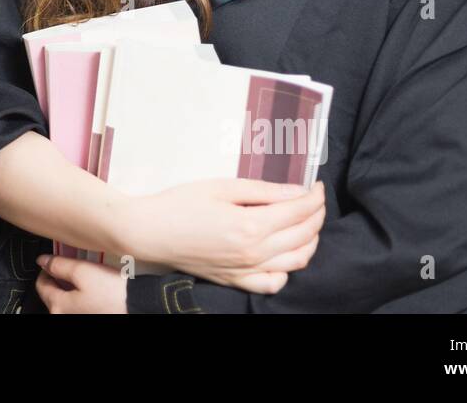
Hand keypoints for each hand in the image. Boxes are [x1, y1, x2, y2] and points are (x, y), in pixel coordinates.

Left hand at [34, 253, 127, 313]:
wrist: (138, 305)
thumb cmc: (113, 293)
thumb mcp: (82, 271)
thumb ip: (58, 265)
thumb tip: (42, 261)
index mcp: (58, 307)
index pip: (40, 285)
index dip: (46, 269)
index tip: (53, 261)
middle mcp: (63, 317)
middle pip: (52, 294)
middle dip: (59, 279)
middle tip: (72, 267)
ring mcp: (76, 319)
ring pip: (66, 300)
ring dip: (70, 287)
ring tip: (85, 277)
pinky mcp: (89, 317)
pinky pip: (78, 306)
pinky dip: (81, 296)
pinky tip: (93, 289)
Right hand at [119, 178, 325, 292]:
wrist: (150, 232)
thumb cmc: (180, 203)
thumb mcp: (222, 187)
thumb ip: (263, 190)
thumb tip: (297, 191)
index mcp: (251, 225)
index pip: (299, 211)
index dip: (314, 196)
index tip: (316, 185)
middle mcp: (254, 253)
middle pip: (303, 234)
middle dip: (316, 214)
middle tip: (314, 198)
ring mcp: (246, 271)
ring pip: (297, 260)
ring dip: (310, 240)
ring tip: (306, 222)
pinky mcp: (236, 280)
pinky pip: (274, 282)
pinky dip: (289, 269)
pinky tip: (285, 253)